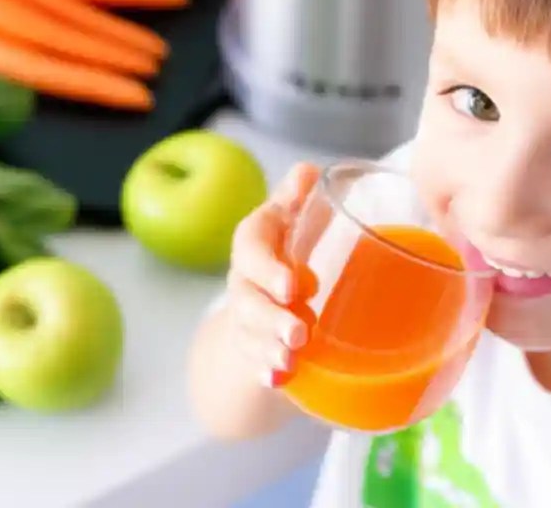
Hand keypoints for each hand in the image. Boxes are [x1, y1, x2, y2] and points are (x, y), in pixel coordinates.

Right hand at [225, 162, 320, 388]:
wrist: (266, 291)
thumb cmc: (288, 246)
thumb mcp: (293, 218)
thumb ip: (298, 197)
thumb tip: (306, 171)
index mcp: (256, 242)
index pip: (250, 247)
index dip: (267, 267)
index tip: (292, 286)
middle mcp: (244, 278)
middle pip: (247, 298)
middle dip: (270, 317)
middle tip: (299, 334)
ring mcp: (245, 314)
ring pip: (249, 331)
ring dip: (268, 347)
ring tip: (291, 360)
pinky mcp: (250, 344)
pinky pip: (251, 359)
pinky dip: (264, 371)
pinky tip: (279, 380)